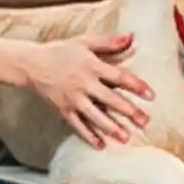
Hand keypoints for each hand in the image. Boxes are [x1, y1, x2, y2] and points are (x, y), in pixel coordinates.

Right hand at [19, 32, 154, 148]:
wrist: (32, 64)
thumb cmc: (61, 51)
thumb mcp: (85, 42)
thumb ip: (109, 42)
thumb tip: (131, 37)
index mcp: (92, 66)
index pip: (119, 76)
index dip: (136, 86)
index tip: (151, 96)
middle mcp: (84, 83)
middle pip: (109, 99)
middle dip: (128, 111)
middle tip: (144, 121)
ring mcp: (73, 99)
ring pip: (95, 116)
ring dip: (111, 128)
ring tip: (126, 137)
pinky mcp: (64, 109)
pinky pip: (77, 125)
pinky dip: (89, 136)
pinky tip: (101, 145)